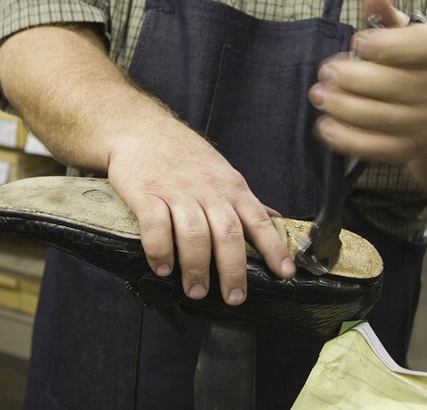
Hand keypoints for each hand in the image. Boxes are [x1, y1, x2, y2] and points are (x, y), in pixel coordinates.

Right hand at [106, 113, 295, 305]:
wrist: (142, 129)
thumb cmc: (185, 156)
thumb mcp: (223, 173)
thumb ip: (244, 201)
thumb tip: (274, 221)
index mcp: (231, 187)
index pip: (259, 220)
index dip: (273, 248)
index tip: (285, 273)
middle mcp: (208, 190)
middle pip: (228, 233)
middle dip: (233, 270)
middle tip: (234, 297)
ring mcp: (177, 191)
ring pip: (195, 233)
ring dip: (197, 267)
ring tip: (197, 290)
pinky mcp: (146, 193)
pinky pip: (156, 226)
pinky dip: (161, 251)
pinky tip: (163, 268)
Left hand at [308, 0, 426, 163]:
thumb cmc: (417, 63)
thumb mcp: (409, 33)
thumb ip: (387, 17)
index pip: (423, 46)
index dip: (388, 45)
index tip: (357, 41)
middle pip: (396, 85)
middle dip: (354, 78)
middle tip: (325, 72)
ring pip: (382, 117)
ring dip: (344, 107)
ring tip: (318, 95)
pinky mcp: (410, 149)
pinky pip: (377, 148)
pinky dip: (348, 140)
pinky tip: (325, 126)